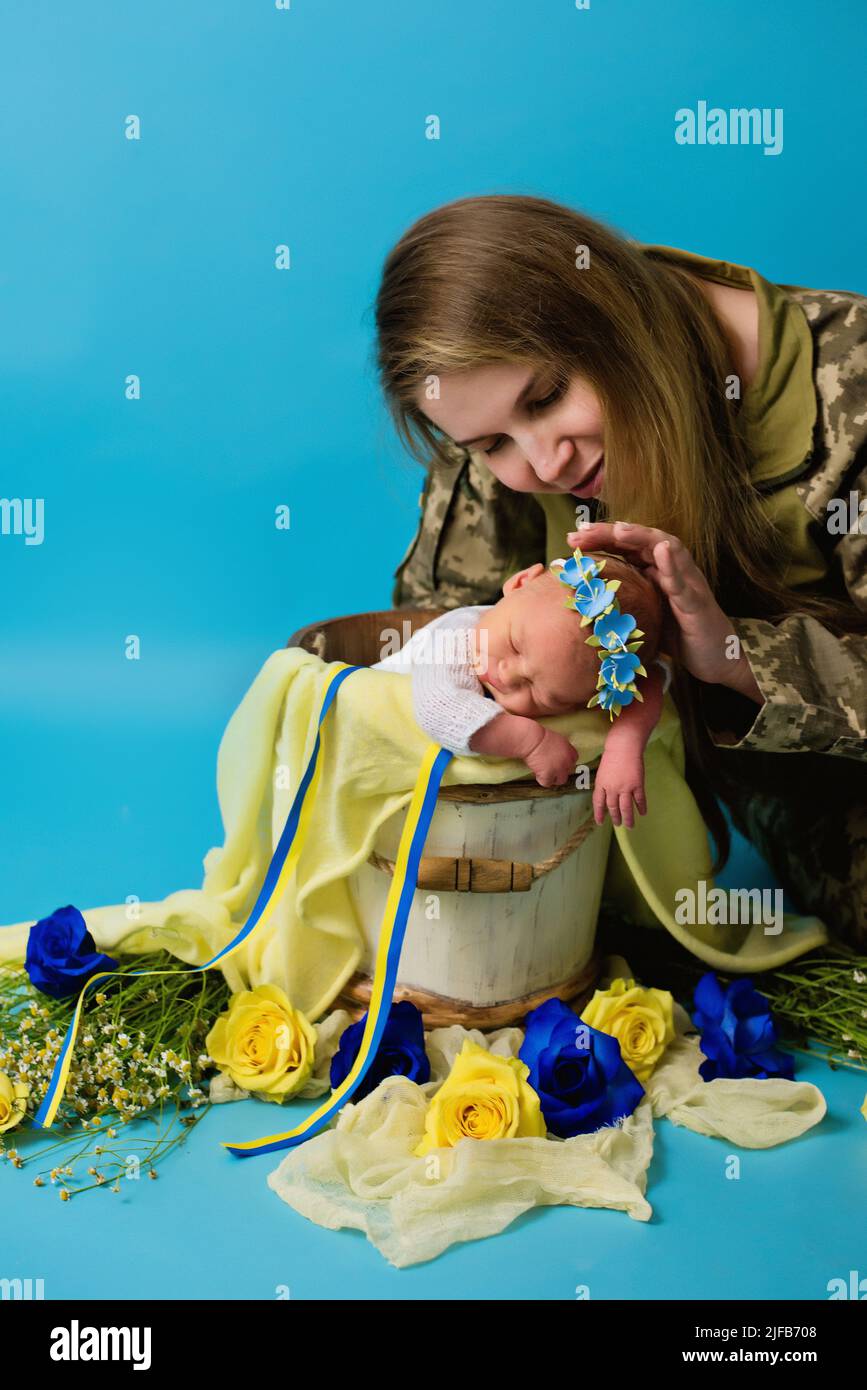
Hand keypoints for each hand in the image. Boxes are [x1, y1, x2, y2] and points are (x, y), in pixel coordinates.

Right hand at [524, 727, 577, 787]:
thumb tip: (558, 756)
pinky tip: (537, 773)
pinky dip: (541, 779)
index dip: (565, 762)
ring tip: (544, 773)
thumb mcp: (557, 740)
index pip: (573, 761)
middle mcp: (567, 762)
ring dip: (553, 778)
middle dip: (559, 771)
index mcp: (570, 751)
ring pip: (560, 780)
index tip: (558, 762)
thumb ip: (561, 749)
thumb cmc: (540, 736)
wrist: (532, 740)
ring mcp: (559, 770)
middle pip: (567, 772)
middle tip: (550, 768)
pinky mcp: (548, 775)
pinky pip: (547, 783)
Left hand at [566, 520, 762, 700]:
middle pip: (641, 541)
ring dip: (643, 538)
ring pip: (667, 550)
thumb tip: (584, 597)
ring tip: (621, 530)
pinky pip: (684, 582)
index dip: (601, 539)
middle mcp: (672, 570)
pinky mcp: (698, 603)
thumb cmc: (678, 634)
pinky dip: (673, 566)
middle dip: (612, 533)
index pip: (626, 547)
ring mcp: (687, 583)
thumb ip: (624, 600)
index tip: (573, 538)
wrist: (717, 657)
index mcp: (656, 571)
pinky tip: (662, 552)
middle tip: (582, 532)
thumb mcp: (645, 613)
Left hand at [592, 748, 646, 828]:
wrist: (623, 746)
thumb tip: (605, 796)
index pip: (598, 803)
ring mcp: (625, 787)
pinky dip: (641, 807)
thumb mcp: (602, 771)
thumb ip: (603, 784)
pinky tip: (642, 813)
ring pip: (626, 807)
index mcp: (601, 784)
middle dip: (615, 817)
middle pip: (613, 807)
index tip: (600, 822)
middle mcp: (612, 788)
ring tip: (630, 826)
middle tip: (618, 824)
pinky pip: (639, 799)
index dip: (599, 814)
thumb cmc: (611, 755)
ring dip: (628, 818)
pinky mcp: (637, 784)